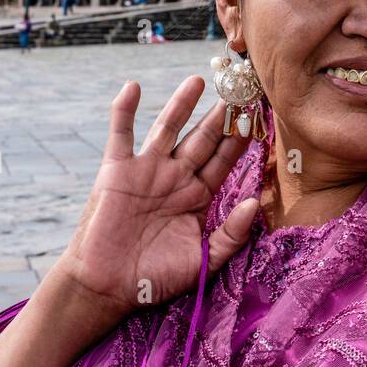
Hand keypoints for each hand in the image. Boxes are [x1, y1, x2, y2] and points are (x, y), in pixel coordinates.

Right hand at [52, 76, 258, 319]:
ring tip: (199, 79)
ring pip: (168, 127)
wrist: (106, 287)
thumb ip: (231, 235)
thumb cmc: (155, 279)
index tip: (260, 113)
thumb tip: (254, 204)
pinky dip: (124, 110)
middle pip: (203, 137)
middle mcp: (176, 177)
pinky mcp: (117, 170)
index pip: (225, 159)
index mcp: (199, 196)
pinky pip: (121, 134)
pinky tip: (133, 87)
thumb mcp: (203, 261)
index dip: (242, 137)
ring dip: (182, 103)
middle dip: (221, 114)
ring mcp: (147, 170)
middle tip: (240, 86)